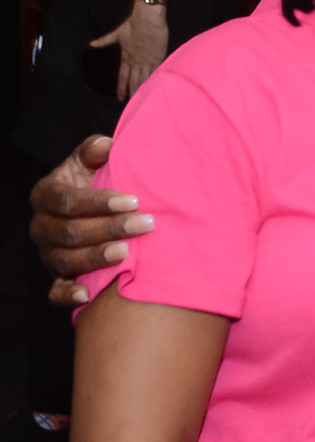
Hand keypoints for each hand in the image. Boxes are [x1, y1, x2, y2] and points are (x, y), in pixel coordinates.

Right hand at [28, 135, 152, 305]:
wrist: (87, 206)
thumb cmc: (91, 180)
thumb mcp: (89, 161)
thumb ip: (93, 151)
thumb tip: (106, 145)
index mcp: (46, 195)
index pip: (67, 201)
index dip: (98, 202)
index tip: (132, 200)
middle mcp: (41, 227)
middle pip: (71, 232)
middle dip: (110, 228)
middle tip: (145, 224)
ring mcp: (47, 253)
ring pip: (66, 260)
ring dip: (97, 258)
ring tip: (127, 253)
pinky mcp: (56, 276)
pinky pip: (55, 291)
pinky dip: (68, 295)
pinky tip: (87, 296)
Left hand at [90, 0, 169, 99]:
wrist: (147, 20)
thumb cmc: (132, 25)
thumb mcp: (116, 34)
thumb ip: (104, 41)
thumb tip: (90, 44)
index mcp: (126, 57)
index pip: (122, 76)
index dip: (121, 88)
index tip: (120, 97)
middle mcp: (136, 61)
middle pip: (133, 80)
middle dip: (132, 92)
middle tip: (131, 102)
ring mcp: (147, 60)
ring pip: (144, 78)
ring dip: (142, 88)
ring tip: (142, 98)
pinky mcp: (158, 57)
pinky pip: (156, 72)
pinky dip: (155, 80)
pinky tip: (155, 88)